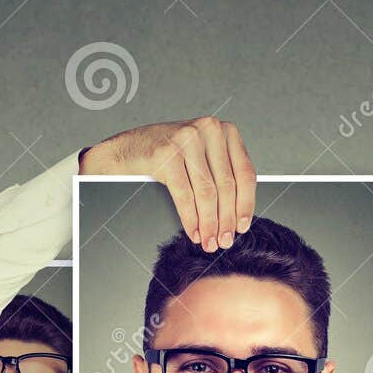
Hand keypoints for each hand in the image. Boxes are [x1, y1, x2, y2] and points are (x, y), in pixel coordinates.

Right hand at [79, 116, 255, 252]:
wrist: (126, 151)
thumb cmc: (167, 156)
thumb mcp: (202, 157)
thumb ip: (222, 174)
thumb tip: (238, 216)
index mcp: (223, 130)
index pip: (244, 173)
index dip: (246, 204)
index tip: (243, 227)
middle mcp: (208, 130)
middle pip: (226, 185)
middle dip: (226, 220)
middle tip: (225, 241)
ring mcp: (187, 140)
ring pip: (207, 193)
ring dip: (209, 224)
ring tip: (209, 242)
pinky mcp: (166, 154)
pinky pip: (185, 195)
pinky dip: (191, 219)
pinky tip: (193, 233)